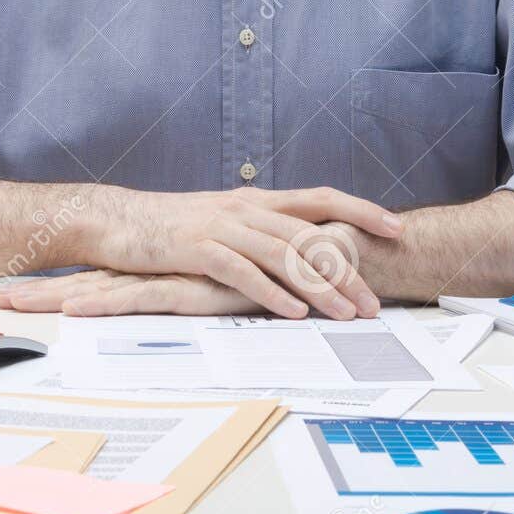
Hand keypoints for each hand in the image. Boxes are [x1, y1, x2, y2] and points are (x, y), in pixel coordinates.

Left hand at [0, 270, 252, 315]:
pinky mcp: (190, 290)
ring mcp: (170, 277)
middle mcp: (156, 271)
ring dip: (55, 295)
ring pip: (101, 289)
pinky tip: (74, 307)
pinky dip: (104, 304)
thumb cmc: (269, 270)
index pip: (100, 276)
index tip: (19, 284)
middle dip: (40, 289)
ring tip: (14, 302)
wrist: (310, 252)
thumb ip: (200, 287)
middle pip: (87, 281)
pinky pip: (139, 300)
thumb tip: (173, 295)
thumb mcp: (224, 285)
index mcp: (160, 269)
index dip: (58, 280)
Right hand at [91, 186, 399, 319]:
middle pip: (309, 234)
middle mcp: (246, 207)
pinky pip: (244, 271)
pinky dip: (272, 292)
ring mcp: (222, 225)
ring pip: (284, 254)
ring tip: (347, 314)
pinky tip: (295, 313)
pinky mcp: (198, 248)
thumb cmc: (172, 228)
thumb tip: (299, 251)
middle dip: (347, 268)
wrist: (116, 220)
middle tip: (376, 302)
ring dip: (320, 286)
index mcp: (256, 200)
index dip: (360, 209)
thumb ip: (258, 232)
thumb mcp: (223, 222)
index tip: (396, 227)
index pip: (319, 198)